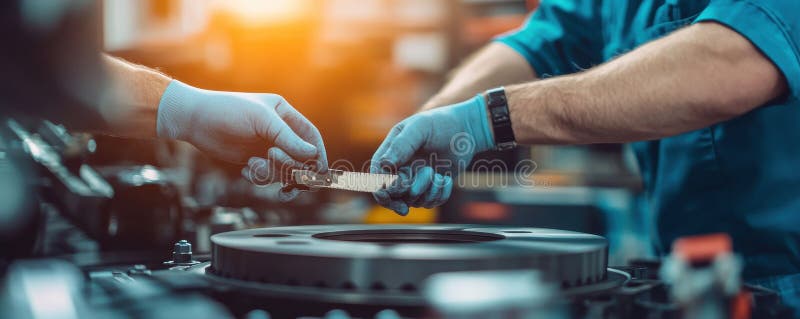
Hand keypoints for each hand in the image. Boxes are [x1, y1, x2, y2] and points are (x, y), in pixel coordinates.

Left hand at [157, 81, 327, 199]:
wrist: (195, 120)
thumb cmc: (227, 111)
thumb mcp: (262, 120)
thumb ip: (288, 138)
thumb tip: (313, 154)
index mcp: (284, 114)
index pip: (310, 135)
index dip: (318, 153)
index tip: (320, 170)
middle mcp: (278, 131)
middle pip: (299, 157)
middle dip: (288, 164)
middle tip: (271, 159)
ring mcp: (266, 146)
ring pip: (283, 170)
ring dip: (271, 172)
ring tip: (252, 165)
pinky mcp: (254, 159)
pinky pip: (267, 177)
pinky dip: (259, 177)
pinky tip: (245, 170)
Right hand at [370, 95, 494, 214]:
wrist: (467, 130)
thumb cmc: (441, 123)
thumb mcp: (420, 128)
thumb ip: (401, 145)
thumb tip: (383, 165)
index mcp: (391, 152)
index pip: (377, 177)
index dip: (380, 188)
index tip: (390, 193)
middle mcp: (400, 168)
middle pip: (392, 195)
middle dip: (407, 192)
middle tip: (425, 176)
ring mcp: (415, 180)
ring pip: (413, 200)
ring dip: (428, 191)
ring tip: (439, 175)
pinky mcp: (430, 188)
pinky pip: (430, 202)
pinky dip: (439, 194)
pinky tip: (446, 179)